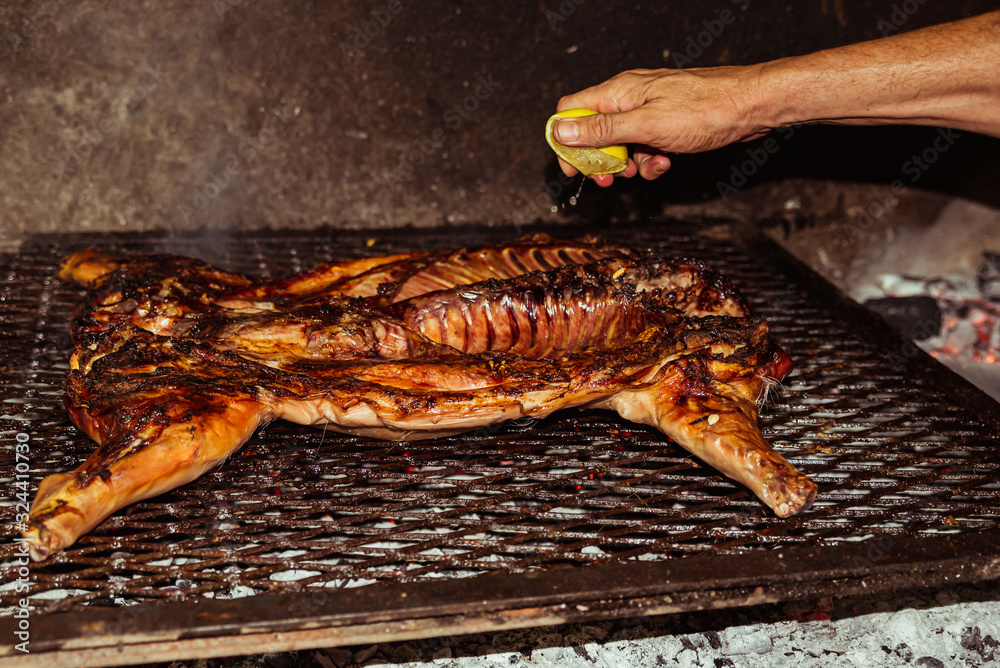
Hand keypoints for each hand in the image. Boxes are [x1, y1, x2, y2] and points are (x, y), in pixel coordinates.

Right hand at [554, 66, 770, 185]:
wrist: (750, 107)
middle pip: (593, 130)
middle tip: (607, 180)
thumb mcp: (646, 125)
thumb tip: (562, 130)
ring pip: (620, 142)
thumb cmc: (705, 110)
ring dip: (627, 162)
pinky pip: (644, 144)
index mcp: (618, 93)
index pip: (572, 110)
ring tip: (642, 169)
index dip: (565, 140)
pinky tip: (665, 162)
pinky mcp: (664, 123)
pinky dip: (649, 159)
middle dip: (598, 159)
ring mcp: (648, 110)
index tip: (571, 167)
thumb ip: (602, 130)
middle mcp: (629, 98)